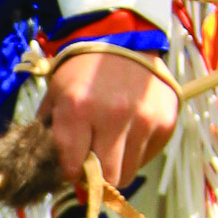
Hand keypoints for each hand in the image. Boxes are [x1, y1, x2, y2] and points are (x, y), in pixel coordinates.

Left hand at [42, 52, 178, 191]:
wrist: (123, 38)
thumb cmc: (82, 71)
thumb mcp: (56, 96)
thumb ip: (51, 134)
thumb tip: (52, 172)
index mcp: (78, 109)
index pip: (73, 168)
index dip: (71, 171)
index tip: (72, 164)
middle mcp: (113, 116)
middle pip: (107, 178)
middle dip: (97, 176)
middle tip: (93, 160)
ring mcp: (144, 120)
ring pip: (128, 172)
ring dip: (117, 164)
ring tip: (112, 141)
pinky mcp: (166, 123)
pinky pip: (147, 157)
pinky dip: (136, 152)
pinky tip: (130, 130)